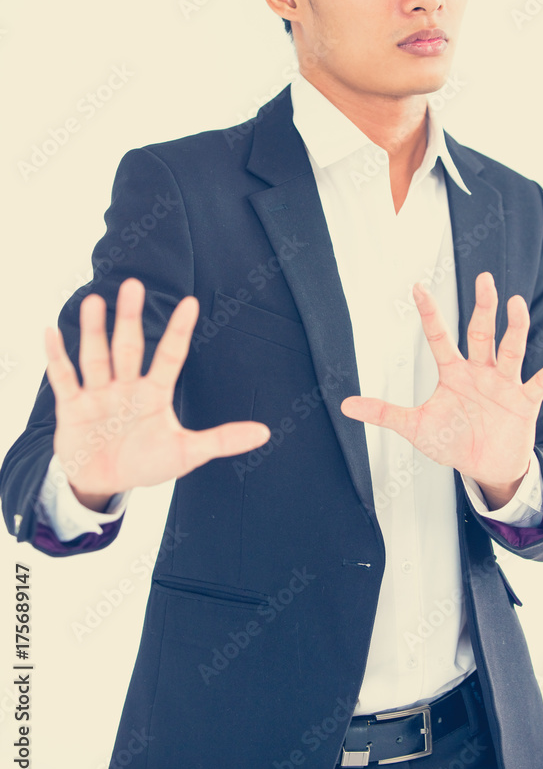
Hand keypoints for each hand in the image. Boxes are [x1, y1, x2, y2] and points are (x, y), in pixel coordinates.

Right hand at [45, 278, 270, 508]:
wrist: (103, 483)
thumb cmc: (146, 462)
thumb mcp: (187, 453)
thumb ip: (222, 440)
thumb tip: (265, 432)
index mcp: (154, 394)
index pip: (169, 356)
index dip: (178, 331)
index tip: (191, 303)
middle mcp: (126, 387)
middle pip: (128, 347)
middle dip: (129, 318)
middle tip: (133, 285)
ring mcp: (98, 394)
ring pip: (96, 357)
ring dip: (94, 331)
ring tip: (94, 301)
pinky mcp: (72, 408)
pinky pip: (63, 379)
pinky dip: (57, 357)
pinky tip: (51, 332)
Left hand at [340, 272, 542, 508]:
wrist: (486, 467)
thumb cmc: (452, 442)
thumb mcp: (416, 428)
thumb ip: (384, 413)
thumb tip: (345, 406)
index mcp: (454, 373)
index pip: (440, 337)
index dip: (429, 314)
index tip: (417, 288)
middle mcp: (480, 371)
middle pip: (482, 333)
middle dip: (484, 307)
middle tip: (484, 279)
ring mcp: (504, 384)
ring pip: (510, 350)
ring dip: (515, 328)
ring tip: (516, 303)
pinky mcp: (525, 402)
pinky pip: (540, 383)